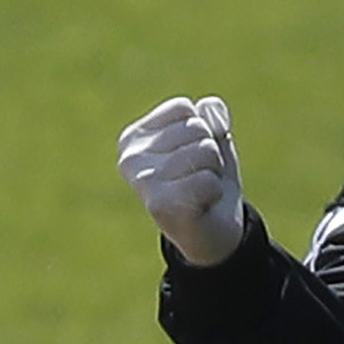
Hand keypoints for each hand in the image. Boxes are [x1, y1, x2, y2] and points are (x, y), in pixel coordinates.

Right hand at [117, 96, 247, 267]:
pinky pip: (208, 180)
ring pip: (205, 151)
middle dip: (211, 153)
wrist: (212, 235)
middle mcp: (130, 158)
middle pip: (196, 127)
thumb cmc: (207, 180)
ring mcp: (141, 182)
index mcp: (134, 138)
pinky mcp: (158, 205)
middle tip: (198, 179)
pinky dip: (214, 192)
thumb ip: (212, 115)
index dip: (203, 129)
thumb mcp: (213, 138)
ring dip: (214, 172)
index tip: (192, 158)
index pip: (183, 108)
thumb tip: (208, 108)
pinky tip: (200, 205)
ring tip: (199, 191)